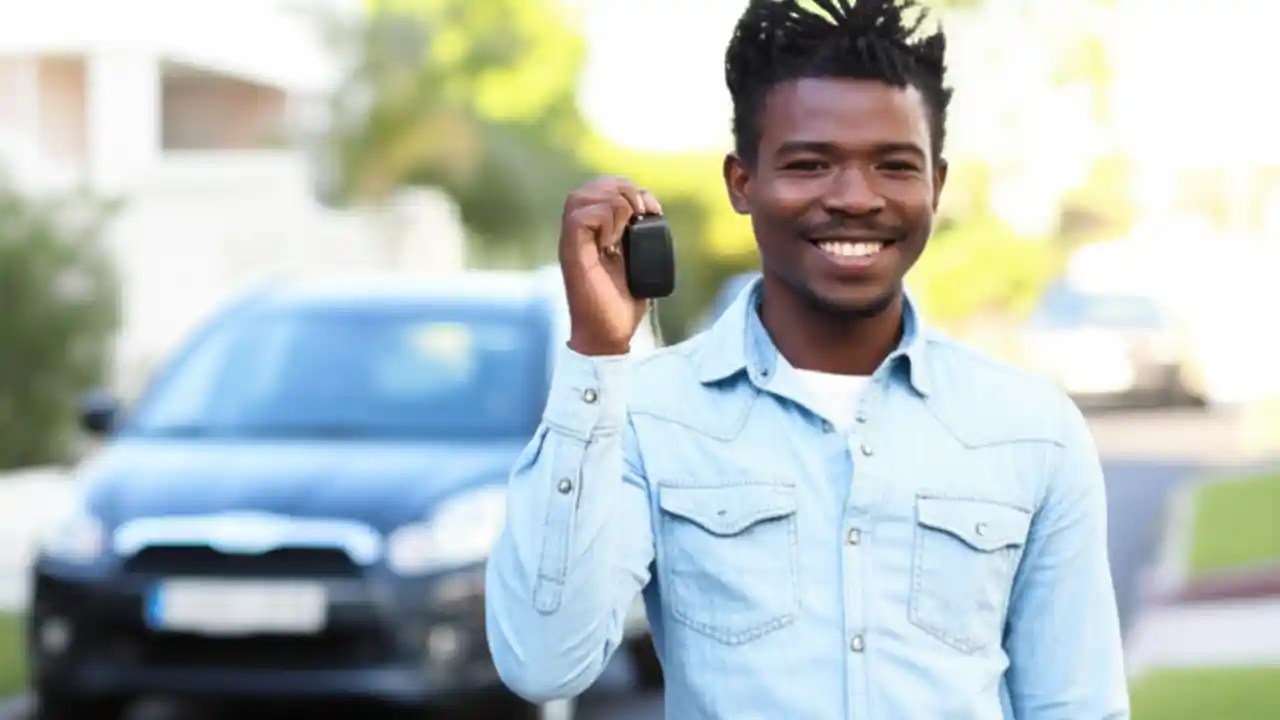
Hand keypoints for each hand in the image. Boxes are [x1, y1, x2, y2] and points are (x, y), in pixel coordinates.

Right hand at [559, 177, 662, 355]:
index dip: (627, 188)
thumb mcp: (637, 261)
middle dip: (622, 190)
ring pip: (582, 196)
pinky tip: (614, 243)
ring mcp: (572, 243)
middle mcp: (578, 234)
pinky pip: (580, 218)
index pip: (601, 188)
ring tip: (628, 230)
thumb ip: (638, 237)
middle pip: (590, 187)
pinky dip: (604, 221)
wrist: (608, 335)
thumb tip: (650, 213)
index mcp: (592, 232)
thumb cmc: (620, 305)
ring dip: (614, 205)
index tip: (652, 209)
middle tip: (644, 213)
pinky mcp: (571, 253)